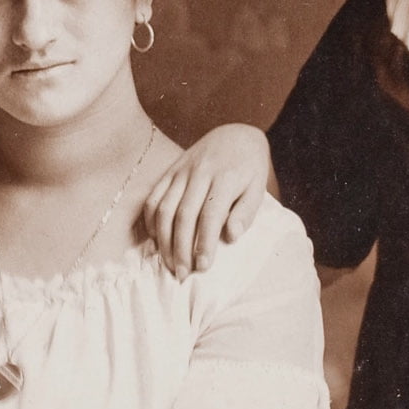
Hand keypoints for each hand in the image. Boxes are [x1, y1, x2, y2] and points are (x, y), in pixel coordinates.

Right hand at [141, 126, 268, 277]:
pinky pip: (153, 196)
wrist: (235, 134)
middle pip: (183, 215)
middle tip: (182, 274)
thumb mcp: (258, 187)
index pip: (211, 215)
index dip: (204, 243)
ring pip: (164, 208)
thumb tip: (232, 236)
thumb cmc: (249, 167)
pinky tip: (156, 239)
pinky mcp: (170, 171)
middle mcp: (200, 173)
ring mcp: (181, 171)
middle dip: (180, 248)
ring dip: (163, 239)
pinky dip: (150, 220)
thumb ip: (246, 212)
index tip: (203, 267)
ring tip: (168, 263)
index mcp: (225, 178)